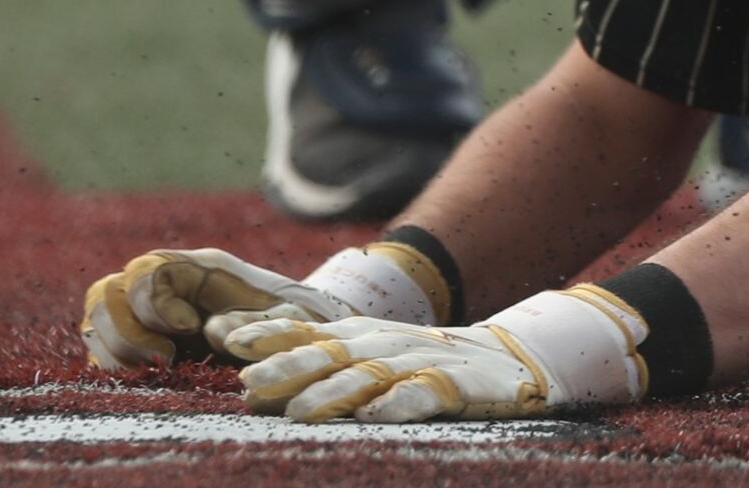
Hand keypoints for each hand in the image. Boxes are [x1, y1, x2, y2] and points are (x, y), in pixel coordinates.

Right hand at [81, 248, 359, 368]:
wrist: (300, 338)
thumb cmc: (296, 322)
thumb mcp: (287, 320)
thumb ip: (253, 322)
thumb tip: (211, 330)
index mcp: (200, 269)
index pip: (148, 271)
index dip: (156, 303)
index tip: (189, 331)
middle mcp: (166, 285)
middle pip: (108, 292)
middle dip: (126, 331)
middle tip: (164, 359)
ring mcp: (149, 313)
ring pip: (99, 319)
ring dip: (117, 350)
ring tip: (158, 371)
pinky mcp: (143, 341)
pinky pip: (106, 348)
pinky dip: (117, 366)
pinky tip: (150, 380)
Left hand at [226, 285, 648, 421]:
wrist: (524, 361)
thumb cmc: (443, 366)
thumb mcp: (386, 354)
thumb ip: (334, 358)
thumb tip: (257, 372)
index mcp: (373, 335)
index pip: (315, 328)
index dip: (271, 331)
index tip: (224, 338)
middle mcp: (395, 344)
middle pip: (336, 351)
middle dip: (291, 364)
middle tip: (248, 384)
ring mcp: (429, 364)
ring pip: (375, 375)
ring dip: (335, 393)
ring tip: (298, 413)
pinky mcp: (462, 390)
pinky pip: (428, 397)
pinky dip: (400, 405)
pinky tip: (374, 420)